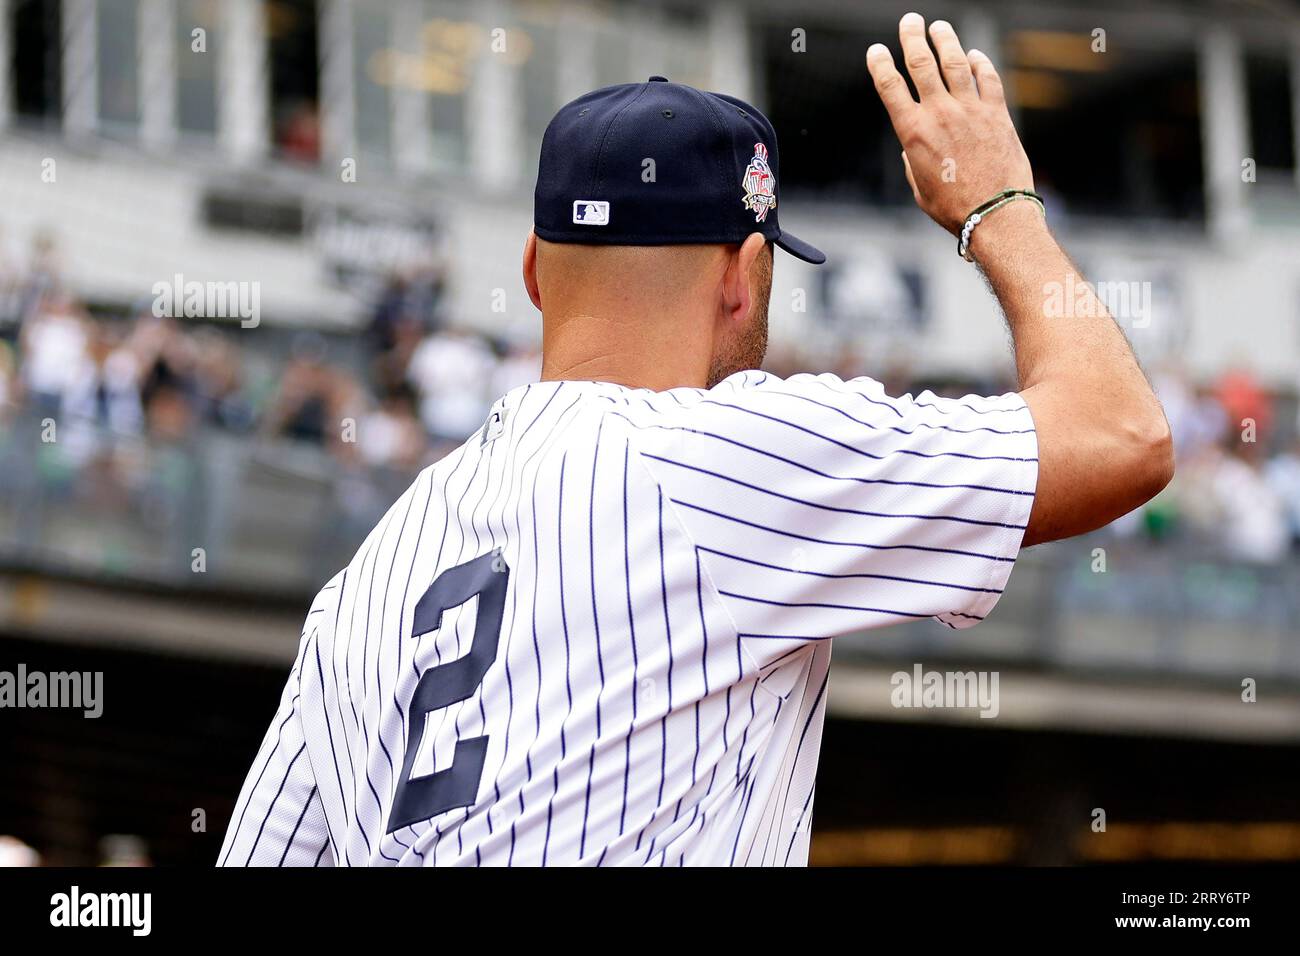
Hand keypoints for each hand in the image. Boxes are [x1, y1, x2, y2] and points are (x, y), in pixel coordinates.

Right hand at [866, 13, 1033, 235]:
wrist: (995, 213)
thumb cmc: (954, 208)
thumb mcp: (920, 188)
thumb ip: (914, 162)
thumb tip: (914, 150)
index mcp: (913, 133)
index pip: (890, 87)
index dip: (880, 64)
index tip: (876, 51)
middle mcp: (940, 113)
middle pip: (922, 63)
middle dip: (912, 37)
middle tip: (910, 21)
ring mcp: (971, 109)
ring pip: (955, 62)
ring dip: (946, 40)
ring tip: (939, 27)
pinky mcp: (997, 113)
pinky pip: (988, 78)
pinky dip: (980, 63)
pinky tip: (973, 55)